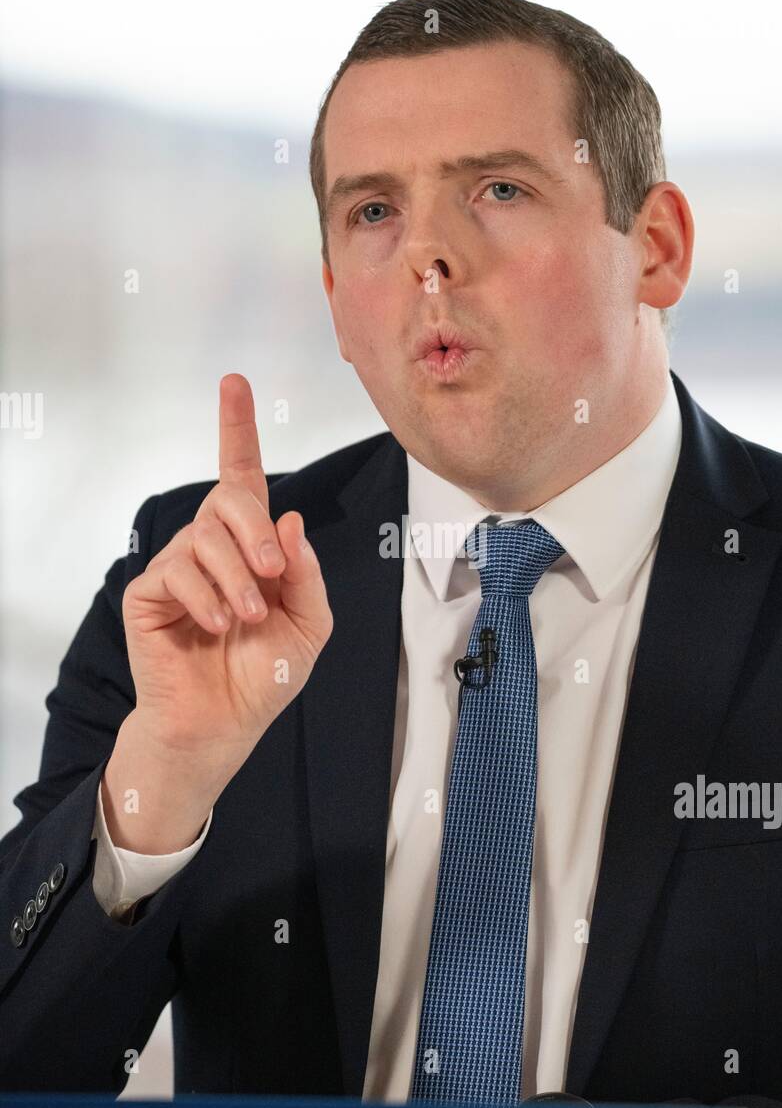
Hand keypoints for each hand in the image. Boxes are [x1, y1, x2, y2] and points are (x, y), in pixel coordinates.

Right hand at [120, 373, 332, 762]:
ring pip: (203, 538)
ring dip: (235, 578)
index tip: (234, 383)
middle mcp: (211, 547)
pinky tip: (218, 625)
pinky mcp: (147, 593)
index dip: (237, 429)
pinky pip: (174, 570)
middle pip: (228, 499)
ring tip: (244, 618)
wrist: (224, 725)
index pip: (241, 476)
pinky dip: (204, 596)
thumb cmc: (265, 673)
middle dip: (253, 531)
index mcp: (251, 547)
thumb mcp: (309, 623)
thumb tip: (290, 519)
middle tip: (271, 576)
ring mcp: (175, 567)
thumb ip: (306, 573)